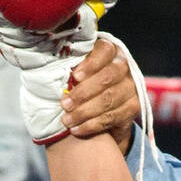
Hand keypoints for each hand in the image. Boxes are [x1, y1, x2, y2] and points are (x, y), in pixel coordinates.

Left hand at [61, 39, 139, 153]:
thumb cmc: (79, 86)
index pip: (105, 51)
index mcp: (109, 51)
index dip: (91, 64)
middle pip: (108, 76)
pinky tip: (77, 129)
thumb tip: (47, 72)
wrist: (98, 112)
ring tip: (67, 121)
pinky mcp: (133, 106)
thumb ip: (67, 69)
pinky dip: (93, 125)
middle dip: (83, 93)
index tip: (75, 76)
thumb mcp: (73, 73)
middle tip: (64, 105)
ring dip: (85, 112)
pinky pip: (113, 116)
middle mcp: (123, 66)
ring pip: (110, 99)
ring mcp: (131, 86)